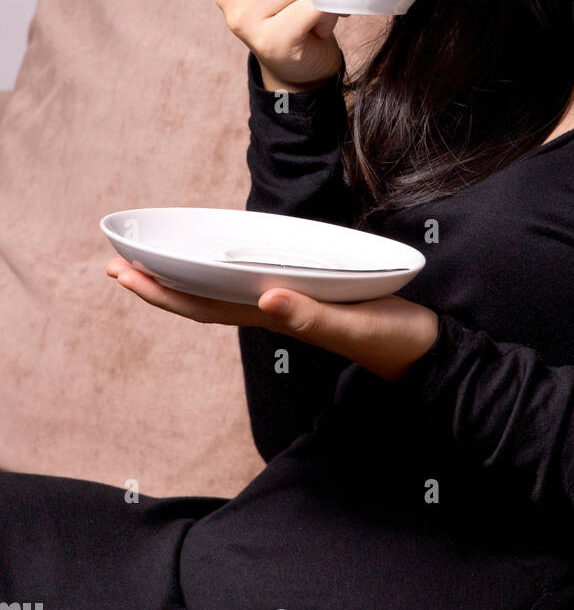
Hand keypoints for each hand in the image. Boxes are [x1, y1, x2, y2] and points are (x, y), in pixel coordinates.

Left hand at [106, 256, 439, 383]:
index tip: (125, 272)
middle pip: (202, 299)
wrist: (422, 349)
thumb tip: (265, 300)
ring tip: (151, 260)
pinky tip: (217, 261)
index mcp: (277, 317)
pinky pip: (247, 284)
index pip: (205, 305)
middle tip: (117, 261)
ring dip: (182, 278)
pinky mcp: (304, 295)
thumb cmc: (391, 337)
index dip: (162, 291)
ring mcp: (286, 305)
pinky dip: (220, 272)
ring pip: (220, 293)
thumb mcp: (354, 323)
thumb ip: (311, 317)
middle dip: (158, 283)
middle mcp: (273, 312)